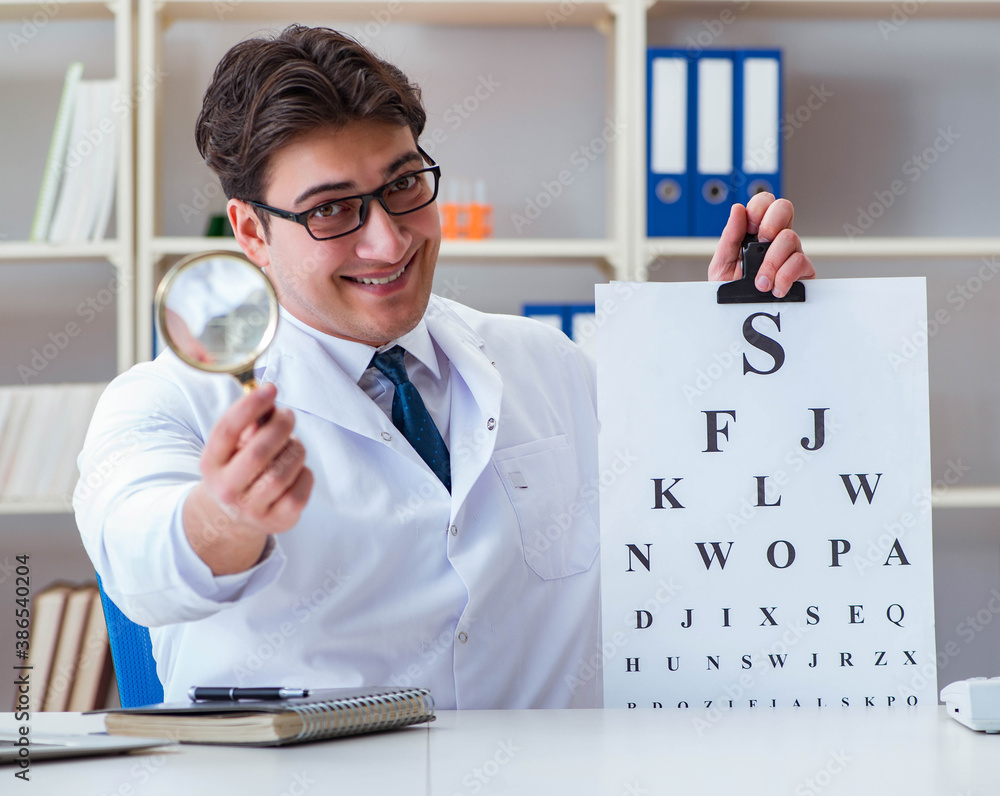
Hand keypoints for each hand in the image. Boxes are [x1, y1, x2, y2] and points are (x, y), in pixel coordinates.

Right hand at [183, 382, 313, 574]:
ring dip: (295, 449)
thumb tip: (268, 398)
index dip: (250, 406)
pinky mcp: (278, 521)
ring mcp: (252, 510)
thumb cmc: (238, 469)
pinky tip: (296, 470)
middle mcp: (227, 490)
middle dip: (280, 426)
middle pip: (259, 452)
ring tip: (293, 445)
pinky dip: (305, 473)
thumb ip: (249, 424)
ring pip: (283, 471)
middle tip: (288, 415)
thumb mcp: (233, 448)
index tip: (270, 389)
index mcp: (211, 464)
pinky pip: (301, 488)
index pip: (227, 431)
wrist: (232, 517)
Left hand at [707, 193, 815, 297]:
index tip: (750, 227)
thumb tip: (737, 209)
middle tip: (760, 243)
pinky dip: (785, 276)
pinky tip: (775, 288)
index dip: (759, 208)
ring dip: (772, 261)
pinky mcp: (803, 272)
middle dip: (771, 222)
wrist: (738, 318)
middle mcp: (775, 240)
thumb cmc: (731, 291)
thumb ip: (730, 236)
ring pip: (790, 238)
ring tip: (761, 283)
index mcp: (755, 233)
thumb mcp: (722, 263)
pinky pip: (800, 262)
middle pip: (784, 208)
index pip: (765, 203)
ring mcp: (790, 254)